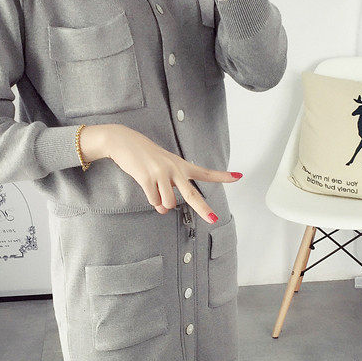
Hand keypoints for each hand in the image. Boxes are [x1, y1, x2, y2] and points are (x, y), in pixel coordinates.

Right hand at [80, 124, 241, 221]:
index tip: (238, 177)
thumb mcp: (161, 167)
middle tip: (213, 219)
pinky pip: (153, 200)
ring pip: (167, 203)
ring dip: (162, 205)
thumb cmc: (144, 155)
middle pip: (192, 194)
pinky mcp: (147, 177)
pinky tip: (147, 189)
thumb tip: (165, 209)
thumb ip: (167, 189)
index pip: (205, 172)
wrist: (123, 141)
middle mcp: (174, 169)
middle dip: (203, 208)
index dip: (222, 176)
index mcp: (181, 165)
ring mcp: (161, 173)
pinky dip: (151, 200)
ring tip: (155, 194)